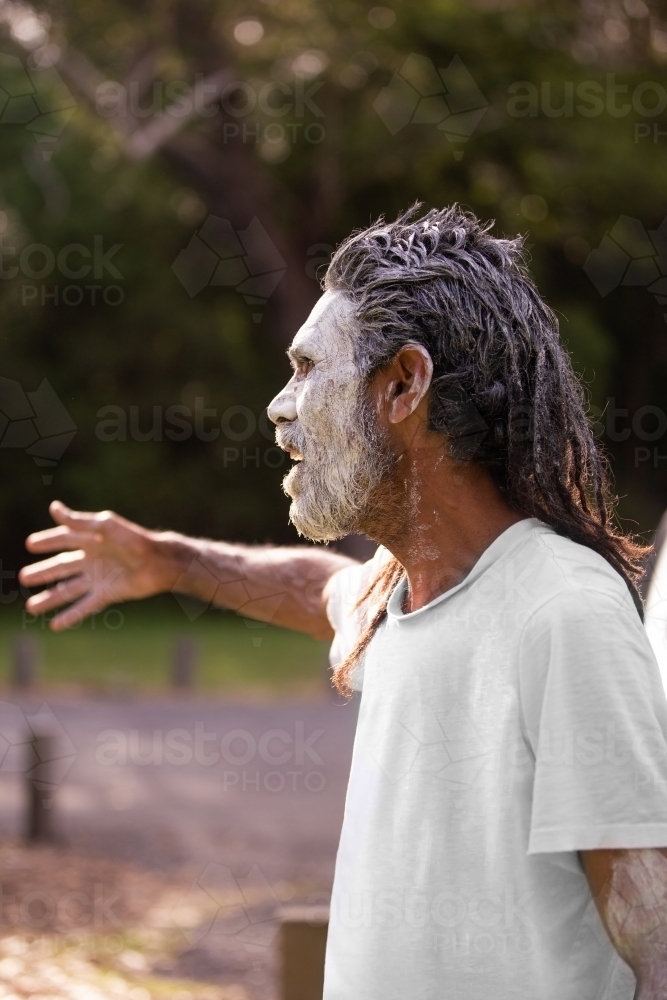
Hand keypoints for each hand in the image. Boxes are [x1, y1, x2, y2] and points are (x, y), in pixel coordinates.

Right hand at [19, 501, 165, 629]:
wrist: (158, 562)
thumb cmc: (133, 539)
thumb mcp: (105, 525)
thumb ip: (79, 521)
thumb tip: (53, 508)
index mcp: (91, 539)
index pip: (64, 540)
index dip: (48, 541)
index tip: (30, 544)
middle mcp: (92, 559)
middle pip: (61, 568)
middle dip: (42, 573)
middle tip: (23, 577)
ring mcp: (98, 578)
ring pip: (67, 590)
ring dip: (49, 599)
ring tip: (30, 607)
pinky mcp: (107, 594)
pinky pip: (84, 606)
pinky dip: (70, 616)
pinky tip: (54, 625)